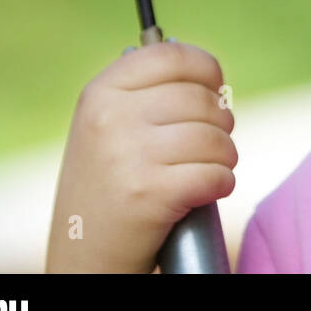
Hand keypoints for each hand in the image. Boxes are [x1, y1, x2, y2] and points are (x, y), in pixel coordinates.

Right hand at [46, 39, 236, 272]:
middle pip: (202, 99)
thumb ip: (148, 93)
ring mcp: (127, 155)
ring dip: (225, 156)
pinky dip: (221, 184)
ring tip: (210, 167)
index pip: (172, 56)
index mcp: (101, 92)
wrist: (85, 254)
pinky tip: (206, 191)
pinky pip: (215, 174)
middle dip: (221, 122)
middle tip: (213, 142)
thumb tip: (209, 71)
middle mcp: (110, 117)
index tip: (215, 87)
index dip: (206, 69)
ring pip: (215, 138)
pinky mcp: (148, 194)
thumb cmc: (109, 185)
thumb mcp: (107, 126)